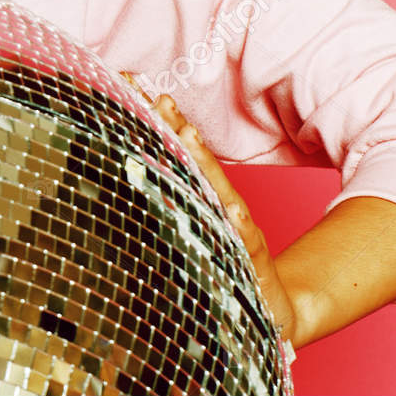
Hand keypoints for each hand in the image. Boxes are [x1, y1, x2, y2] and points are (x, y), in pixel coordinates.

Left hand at [120, 72, 300, 347]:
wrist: (276, 310)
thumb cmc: (222, 268)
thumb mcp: (187, 233)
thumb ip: (162, 204)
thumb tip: (118, 176)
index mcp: (197, 196)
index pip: (171, 151)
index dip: (150, 120)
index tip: (125, 86)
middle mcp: (218, 205)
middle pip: (193, 159)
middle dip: (173, 126)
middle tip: (153, 94)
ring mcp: (236, 229)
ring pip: (217, 189)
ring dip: (203, 161)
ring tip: (186, 132)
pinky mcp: (252, 261)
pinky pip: (244, 240)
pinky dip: (237, 223)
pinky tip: (232, 209)